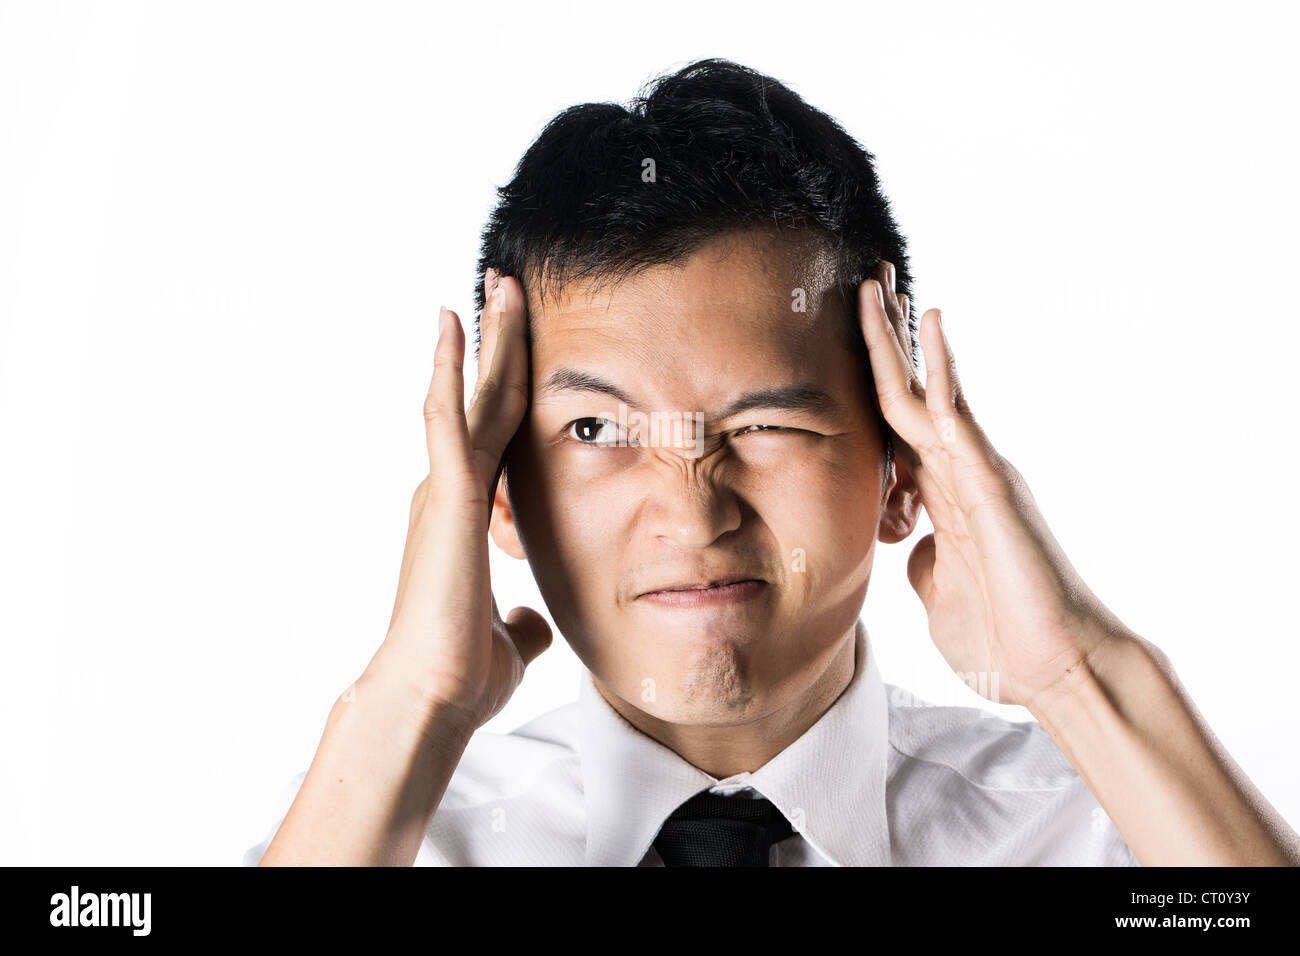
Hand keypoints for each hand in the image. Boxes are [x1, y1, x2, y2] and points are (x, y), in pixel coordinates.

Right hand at [380, 270, 551, 732]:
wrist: (435, 693)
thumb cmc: (463, 672)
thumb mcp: (507, 637)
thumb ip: (520, 619)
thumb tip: (531, 623)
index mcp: (467, 514)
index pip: (495, 435)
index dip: (507, 388)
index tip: (518, 345)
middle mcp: (450, 491)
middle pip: (483, 400)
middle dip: (498, 343)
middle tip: (507, 287)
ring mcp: (444, 488)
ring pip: (467, 396)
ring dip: (482, 338)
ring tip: (496, 285)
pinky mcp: (445, 494)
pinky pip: (447, 417)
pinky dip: (450, 369)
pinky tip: (453, 324)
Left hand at [861, 262, 1130, 709]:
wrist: (1053, 672)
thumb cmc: (1003, 640)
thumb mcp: (939, 592)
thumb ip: (923, 560)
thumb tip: (910, 543)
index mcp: (942, 499)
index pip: (896, 429)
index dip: (871, 386)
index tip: (849, 347)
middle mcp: (960, 474)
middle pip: (909, 395)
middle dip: (885, 342)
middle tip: (864, 284)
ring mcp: (976, 472)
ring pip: (928, 390)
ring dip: (899, 338)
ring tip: (877, 284)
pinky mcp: (990, 481)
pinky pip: (957, 413)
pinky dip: (940, 367)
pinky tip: (927, 322)